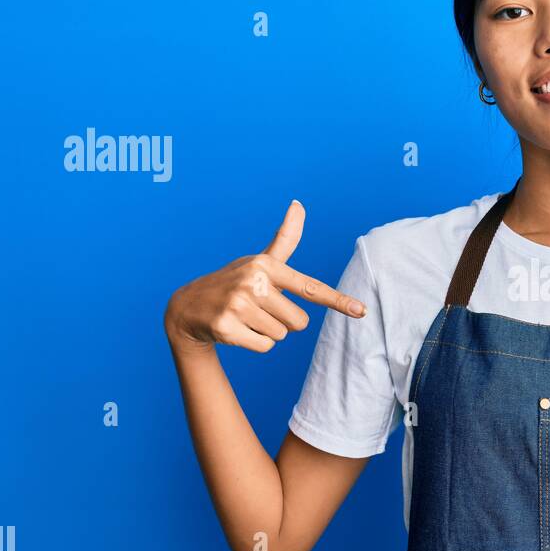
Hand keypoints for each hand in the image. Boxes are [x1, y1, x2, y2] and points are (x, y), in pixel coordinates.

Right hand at [163, 200, 365, 353]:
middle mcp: (254, 282)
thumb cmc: (234, 282)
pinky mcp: (226, 326)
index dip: (338, 300)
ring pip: (281, 335)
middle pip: (300, 322)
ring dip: (266, 332)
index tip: (361, 310)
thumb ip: (285, 238)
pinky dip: (255, 343)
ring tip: (245, 317)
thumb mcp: (260, 261)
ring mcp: (238, 304)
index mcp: (267, 266)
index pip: (311, 287)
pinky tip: (236, 329)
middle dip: (284, 321)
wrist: (188, 306)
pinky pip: (265, 346)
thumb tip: (299, 204)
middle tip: (259, 309)